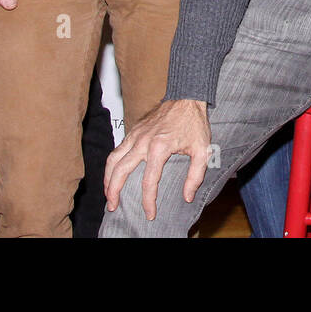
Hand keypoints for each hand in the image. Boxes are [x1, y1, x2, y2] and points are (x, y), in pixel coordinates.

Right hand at [104, 99, 210, 220]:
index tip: (150, 214)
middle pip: (121, 171)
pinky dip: (111, 164)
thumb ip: (195, 175)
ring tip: (107, 194)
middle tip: (113, 207)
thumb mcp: (203, 150)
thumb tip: (187, 196)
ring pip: (113, 159)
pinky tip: (113, 174)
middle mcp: (143, 141)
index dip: (148, 201)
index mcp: (159, 147)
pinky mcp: (133, 130)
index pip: (149, 182)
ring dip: (107, 178)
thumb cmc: (194, 123)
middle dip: (114, 192)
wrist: (186, 97)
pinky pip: (117, 149)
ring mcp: (136, 135)